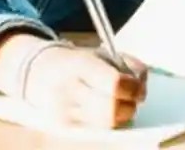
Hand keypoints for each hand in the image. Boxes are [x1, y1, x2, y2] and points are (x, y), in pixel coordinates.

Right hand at [22, 43, 147, 127]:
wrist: (43, 72)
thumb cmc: (84, 63)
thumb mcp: (108, 54)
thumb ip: (131, 66)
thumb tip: (141, 89)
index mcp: (81, 65)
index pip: (113, 83)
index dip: (132, 88)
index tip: (137, 87)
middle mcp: (68, 89)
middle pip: (110, 110)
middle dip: (129, 106)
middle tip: (132, 99)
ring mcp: (62, 111)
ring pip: (105, 124)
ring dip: (120, 115)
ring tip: (118, 103)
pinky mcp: (62, 126)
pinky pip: (96, 130)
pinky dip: (107, 122)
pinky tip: (104, 111)